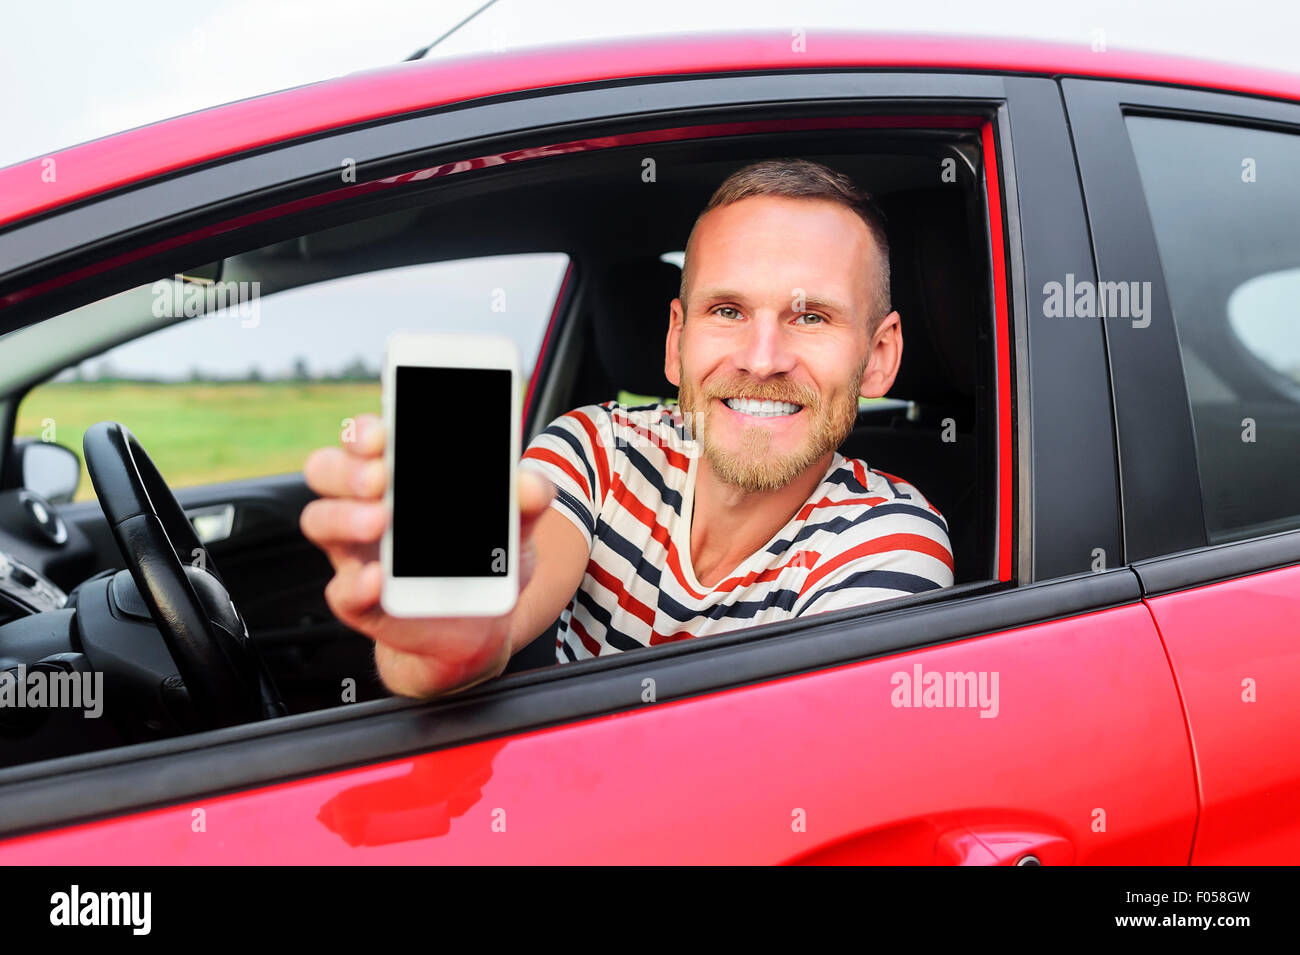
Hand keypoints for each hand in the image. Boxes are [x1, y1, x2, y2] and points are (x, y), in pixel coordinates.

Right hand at [300, 413, 554, 697]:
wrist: (481, 624)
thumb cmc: (487, 557)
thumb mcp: (516, 526)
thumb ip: (527, 501)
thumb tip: (531, 485)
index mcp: (398, 473)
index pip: (365, 437)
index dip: (365, 429)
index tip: (384, 432)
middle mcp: (366, 503)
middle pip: (326, 469)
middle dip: (347, 466)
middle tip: (381, 476)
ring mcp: (356, 551)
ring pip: (319, 520)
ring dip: (344, 516)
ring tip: (380, 520)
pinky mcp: (360, 600)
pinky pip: (341, 590)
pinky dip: (356, 583)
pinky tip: (378, 579)